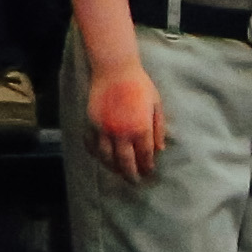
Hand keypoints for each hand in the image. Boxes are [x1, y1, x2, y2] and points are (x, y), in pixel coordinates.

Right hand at [88, 64, 163, 178]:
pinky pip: (92, 146)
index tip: (149, 172)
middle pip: (125, 162)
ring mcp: (104, 130)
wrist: (114, 69)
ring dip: (113, 168)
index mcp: (140, 128)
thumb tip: (160, 149)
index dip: (147, 167)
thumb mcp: (156, 104)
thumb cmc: (138, 84)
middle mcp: (121, 133)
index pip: (144, 156)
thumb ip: (158, 128)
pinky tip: (102, 158)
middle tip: (134, 182)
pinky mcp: (91, 124)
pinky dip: (96, 155)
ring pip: (106, 158)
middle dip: (131, 174)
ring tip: (118, 172)